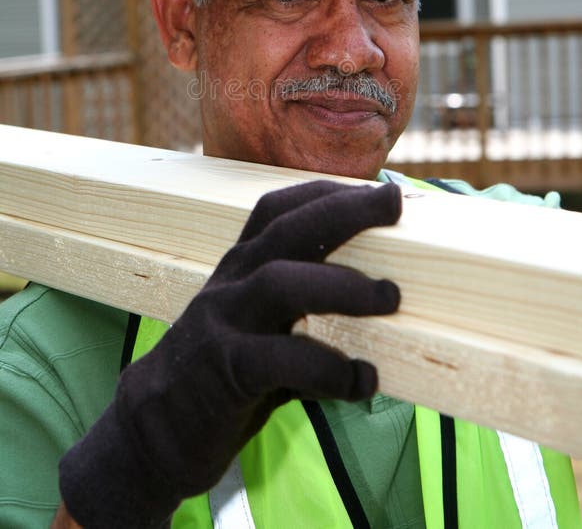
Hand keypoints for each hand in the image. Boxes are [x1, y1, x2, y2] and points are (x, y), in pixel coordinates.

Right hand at [59, 180, 400, 527]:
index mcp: (239, 267)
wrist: (152, 430)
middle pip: (286, 229)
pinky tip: (363, 382)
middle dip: (344, 211)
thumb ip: (301, 306)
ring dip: (343, 285)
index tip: (376, 185)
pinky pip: (282, 361)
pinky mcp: (224, 371)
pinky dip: (330, 369)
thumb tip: (380, 297)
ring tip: (390, 296)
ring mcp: (223, 323)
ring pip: (281, 283)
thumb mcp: (257, 324)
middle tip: (394, 203)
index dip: (324, 190)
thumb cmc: (223, 373)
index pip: (276, 209)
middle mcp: (230, 283)